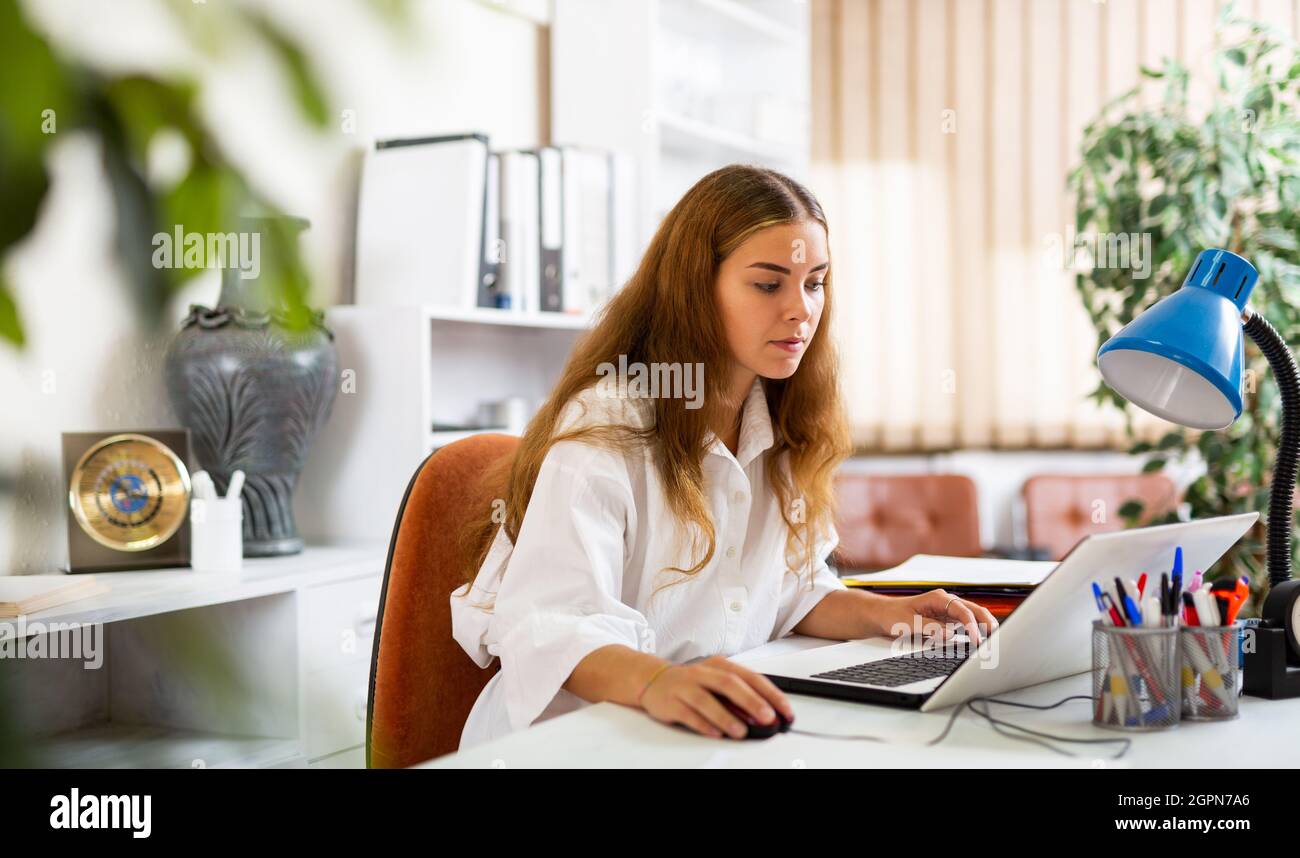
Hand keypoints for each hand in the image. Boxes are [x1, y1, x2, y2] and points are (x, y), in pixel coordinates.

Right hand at [638, 655, 793, 738]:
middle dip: (751, 702)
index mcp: (719, 665)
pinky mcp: (671, 702)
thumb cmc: (691, 682)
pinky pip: (688, 714)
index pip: (750, 676)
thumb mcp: (716, 682)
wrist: (653, 679)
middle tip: (767, 718)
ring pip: (706, 699)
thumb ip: (739, 695)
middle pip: (729, 684)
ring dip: (726, 716)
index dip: (770, 694)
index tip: (785, 711)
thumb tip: (765, 714)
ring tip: (741, 731)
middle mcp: (702, 673)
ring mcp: (685, 686)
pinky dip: (703, 724)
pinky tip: (715, 733)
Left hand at [878, 589, 998, 644]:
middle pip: (974, 610)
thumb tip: (950, 633)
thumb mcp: (907, 623)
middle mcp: (946, 601)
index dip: (972, 626)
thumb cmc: (893, 615)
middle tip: (997, 640)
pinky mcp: (947, 619)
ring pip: (973, 616)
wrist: (882, 614)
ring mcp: (948, 610)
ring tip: (993, 642)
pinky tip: (981, 641)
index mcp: (938, 598)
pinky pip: (965, 624)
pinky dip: (975, 631)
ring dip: (984, 627)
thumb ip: (930, 628)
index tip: (977, 640)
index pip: (962, 611)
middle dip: (987, 623)